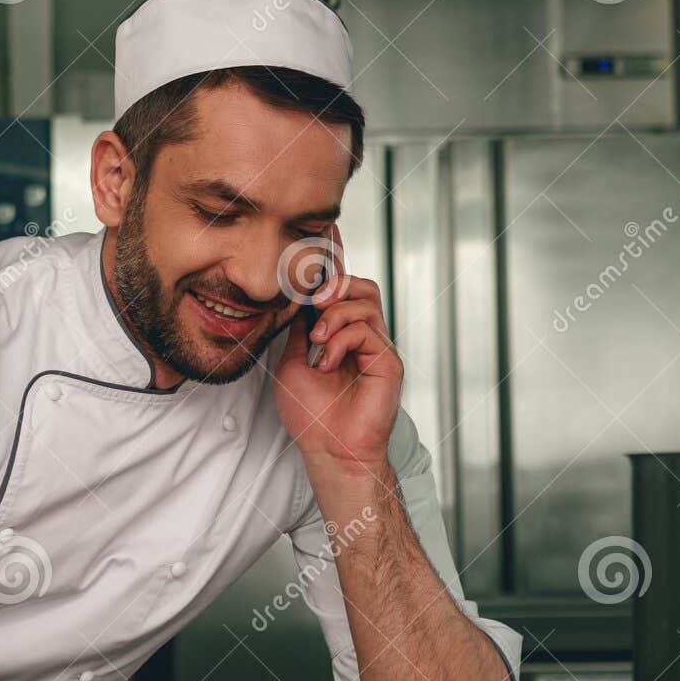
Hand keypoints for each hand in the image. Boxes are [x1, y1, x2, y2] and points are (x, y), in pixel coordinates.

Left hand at [274, 226, 402, 470]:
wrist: (327, 449)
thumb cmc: (310, 413)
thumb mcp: (291, 360)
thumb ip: (298, 327)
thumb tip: (295, 295)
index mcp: (340, 331)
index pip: (340, 287)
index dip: (333, 259)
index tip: (322, 231)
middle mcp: (363, 335)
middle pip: (359, 284)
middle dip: (334, 283)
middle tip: (313, 300)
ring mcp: (378, 347)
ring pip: (366, 300)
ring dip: (336, 312)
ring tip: (317, 338)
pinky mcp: (388, 362)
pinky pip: (368, 330)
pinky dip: (341, 340)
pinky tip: (326, 361)